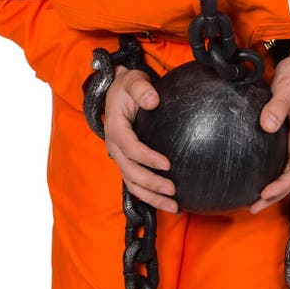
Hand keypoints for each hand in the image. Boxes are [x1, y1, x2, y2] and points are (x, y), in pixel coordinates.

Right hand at [104, 67, 178, 213]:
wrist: (118, 92)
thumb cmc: (127, 87)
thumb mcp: (133, 80)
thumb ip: (141, 88)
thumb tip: (153, 100)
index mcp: (115, 128)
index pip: (130, 147)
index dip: (147, 158)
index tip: (167, 164)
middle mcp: (115, 146)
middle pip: (130, 172)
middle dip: (151, 184)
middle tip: (173, 191)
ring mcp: (120, 157)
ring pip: (133, 184)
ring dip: (152, 198)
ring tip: (174, 207)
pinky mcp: (128, 162)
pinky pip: (136, 183)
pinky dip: (150, 196)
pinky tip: (169, 202)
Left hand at [249, 50, 289, 214]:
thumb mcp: (287, 86)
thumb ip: (278, 105)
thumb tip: (266, 126)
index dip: (282, 185)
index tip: (263, 193)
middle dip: (274, 195)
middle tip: (252, 206)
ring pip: (285, 170)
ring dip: (271, 187)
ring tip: (250, 198)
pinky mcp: (284, 131)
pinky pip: (278, 157)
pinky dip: (267, 169)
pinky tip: (251, 170)